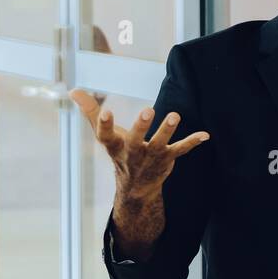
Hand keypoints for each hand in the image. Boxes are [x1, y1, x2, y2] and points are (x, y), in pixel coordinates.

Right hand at [69, 89, 209, 198]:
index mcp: (115, 146)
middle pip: (136, 140)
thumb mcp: (104, 135)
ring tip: (175, 114)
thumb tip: (72, 90)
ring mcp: (151, 157)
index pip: (106, 136)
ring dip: (167, 130)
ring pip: (160, 144)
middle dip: (142, 126)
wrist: (135, 188)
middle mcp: (133, 153)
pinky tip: (205, 135)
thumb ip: (90, 111)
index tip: (106, 111)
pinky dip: (192, 142)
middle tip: (148, 109)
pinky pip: (181, 150)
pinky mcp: (168, 158)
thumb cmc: (119, 152)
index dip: (105, 124)